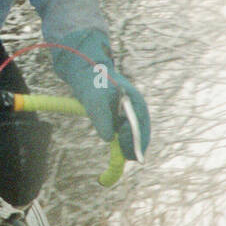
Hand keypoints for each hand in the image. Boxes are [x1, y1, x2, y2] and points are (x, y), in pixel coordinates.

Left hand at [50, 29, 150, 160]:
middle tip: (128, 159)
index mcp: (134, 101)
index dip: (136, 144)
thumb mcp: (95, 103)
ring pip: (134, 128)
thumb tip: (109, 139)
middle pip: (140, 129)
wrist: (85, 67)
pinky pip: (126, 125)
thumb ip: (103, 121)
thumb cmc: (91, 83)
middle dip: (135, 145)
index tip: (131, 157)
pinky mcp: (121, 107)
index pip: (140, 128)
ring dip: (129, 141)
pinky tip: (119, 143)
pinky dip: (124, 135)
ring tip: (124, 155)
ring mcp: (129, 106)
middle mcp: (135, 104)